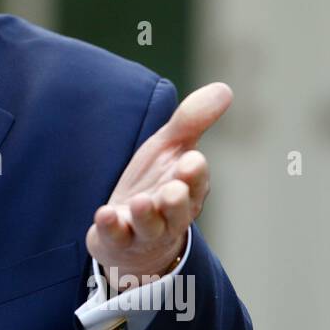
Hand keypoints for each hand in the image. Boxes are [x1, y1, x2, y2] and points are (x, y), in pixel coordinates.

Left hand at [86, 82, 232, 292]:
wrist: (130, 233)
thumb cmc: (156, 183)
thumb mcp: (170, 149)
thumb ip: (191, 121)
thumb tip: (225, 88)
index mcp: (187, 189)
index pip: (195, 182)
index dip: (193, 174)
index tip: (191, 160)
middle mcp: (170, 214)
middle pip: (177, 210)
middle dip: (177, 200)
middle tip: (174, 189)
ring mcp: (143, 231)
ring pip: (149, 227)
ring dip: (146, 216)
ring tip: (142, 202)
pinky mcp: (117, 240)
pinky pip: (115, 237)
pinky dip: (111, 227)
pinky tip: (105, 214)